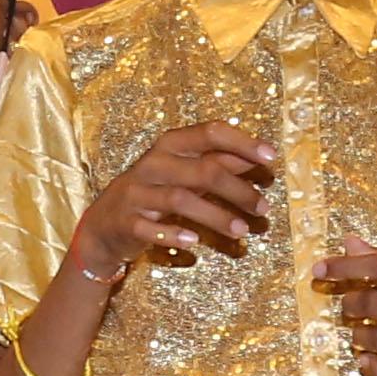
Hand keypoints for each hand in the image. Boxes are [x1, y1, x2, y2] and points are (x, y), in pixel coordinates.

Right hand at [65, 124, 273, 276]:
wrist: (105, 225)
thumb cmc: (155, 194)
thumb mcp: (186, 174)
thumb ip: (219, 163)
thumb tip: (260, 157)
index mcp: (171, 145)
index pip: (210, 133)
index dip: (243, 142)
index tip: (271, 157)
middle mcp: (153, 164)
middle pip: (203, 170)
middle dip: (238, 190)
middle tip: (263, 208)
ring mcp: (137, 193)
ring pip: (181, 200)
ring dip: (216, 216)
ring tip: (242, 231)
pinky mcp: (126, 221)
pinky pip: (150, 228)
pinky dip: (172, 234)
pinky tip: (194, 243)